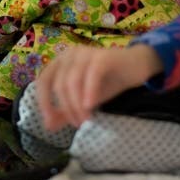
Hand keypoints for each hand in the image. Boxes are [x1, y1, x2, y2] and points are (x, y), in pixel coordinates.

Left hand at [34, 43, 163, 130]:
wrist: (136, 68)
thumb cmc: (107, 81)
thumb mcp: (83, 100)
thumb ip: (65, 111)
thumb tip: (48, 126)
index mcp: (61, 61)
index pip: (44, 81)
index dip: (44, 102)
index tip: (49, 123)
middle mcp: (70, 54)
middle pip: (60, 85)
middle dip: (67, 108)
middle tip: (78, 124)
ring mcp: (86, 53)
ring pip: (73, 82)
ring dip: (77, 105)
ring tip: (86, 120)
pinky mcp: (102, 57)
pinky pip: (91, 76)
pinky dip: (89, 92)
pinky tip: (91, 106)